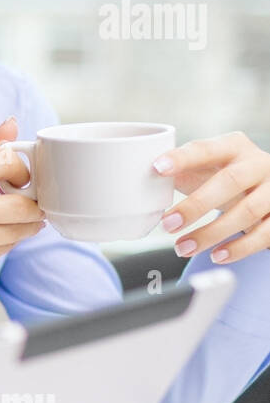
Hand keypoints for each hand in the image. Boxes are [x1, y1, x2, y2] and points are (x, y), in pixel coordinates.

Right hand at [0, 117, 43, 330]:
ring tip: (20, 220)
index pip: (2, 162)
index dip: (21, 169)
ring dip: (28, 225)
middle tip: (31, 201)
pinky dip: (10, 241)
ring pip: (19, 230)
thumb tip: (12, 124)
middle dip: (34, 204)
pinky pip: (6, 248)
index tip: (19, 177)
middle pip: (21, 204)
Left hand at [154, 132, 269, 263]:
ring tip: (182, 248)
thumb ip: (180, 172)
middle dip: (195, 206)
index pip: (206, 149)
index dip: (182, 158)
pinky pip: (264, 234)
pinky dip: (239, 248)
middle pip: (229, 182)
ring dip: (211, 233)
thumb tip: (144, 181)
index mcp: (234, 147)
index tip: (157, 168)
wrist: (269, 189)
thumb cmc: (227, 177)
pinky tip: (216, 256)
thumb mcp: (207, 169)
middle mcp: (258, 164)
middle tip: (167, 224)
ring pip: (246, 211)